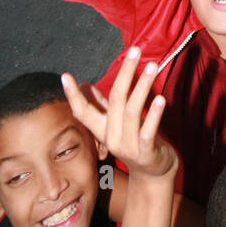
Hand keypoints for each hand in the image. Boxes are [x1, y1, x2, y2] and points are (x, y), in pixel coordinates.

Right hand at [62, 46, 176, 180]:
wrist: (153, 175)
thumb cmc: (136, 143)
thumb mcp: (118, 124)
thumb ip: (103, 106)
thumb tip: (85, 84)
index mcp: (103, 130)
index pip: (83, 112)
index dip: (73, 96)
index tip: (65, 76)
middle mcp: (112, 138)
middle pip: (116, 100)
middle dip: (125, 73)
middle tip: (134, 51)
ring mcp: (128, 147)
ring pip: (132, 111)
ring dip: (142, 86)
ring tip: (152, 66)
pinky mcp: (146, 153)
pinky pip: (147, 132)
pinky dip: (153, 115)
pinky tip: (160, 99)